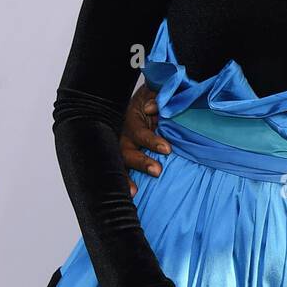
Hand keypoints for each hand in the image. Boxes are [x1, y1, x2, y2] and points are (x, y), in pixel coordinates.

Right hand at [121, 82, 170, 196]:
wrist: (147, 100)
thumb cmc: (154, 97)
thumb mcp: (156, 90)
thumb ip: (158, 97)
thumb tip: (153, 109)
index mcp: (131, 118)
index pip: (139, 132)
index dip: (151, 141)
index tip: (167, 150)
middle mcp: (123, 134)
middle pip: (126, 151)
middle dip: (141, 162)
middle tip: (157, 171)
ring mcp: (122, 146)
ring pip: (120, 163)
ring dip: (127, 178)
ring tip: (134, 191)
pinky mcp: (123, 156)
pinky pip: (120, 170)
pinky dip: (124, 183)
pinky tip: (128, 195)